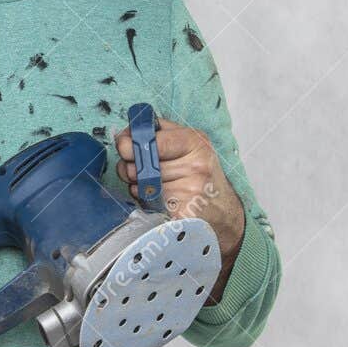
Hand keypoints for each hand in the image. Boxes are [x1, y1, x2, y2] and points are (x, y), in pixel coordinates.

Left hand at [114, 115, 245, 261]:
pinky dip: (146, 201)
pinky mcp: (182, 213)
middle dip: (129, 167)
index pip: (152, 141)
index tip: (123, 145)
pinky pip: (148, 204)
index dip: (130, 144)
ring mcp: (190, 191)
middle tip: (135, 168)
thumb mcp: (189, 143)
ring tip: (151, 185)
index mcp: (195, 142)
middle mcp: (196, 166)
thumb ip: (160, 133)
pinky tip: (158, 199)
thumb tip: (126, 134)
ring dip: (137, 186)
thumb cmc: (200, 173)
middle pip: (141, 166)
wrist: (223, 209)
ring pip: (141, 186)